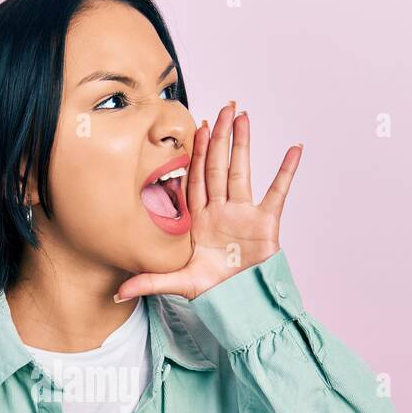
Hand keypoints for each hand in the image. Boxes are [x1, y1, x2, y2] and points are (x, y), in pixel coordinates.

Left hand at [115, 101, 303, 301]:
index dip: (196, 154)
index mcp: (199, 220)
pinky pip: (277, 192)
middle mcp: (220, 212)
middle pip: (217, 167)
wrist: (242, 304)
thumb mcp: (178, 283)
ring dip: (242, 144)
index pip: (195, 179)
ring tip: (243, 116)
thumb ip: (149, 282)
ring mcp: (243, 214)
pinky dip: (287, 171)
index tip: (197, 128)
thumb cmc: (213, 292)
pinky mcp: (266, 223)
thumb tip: (116, 293)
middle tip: (222, 108)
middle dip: (219, 138)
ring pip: (241, 172)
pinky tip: (294, 150)